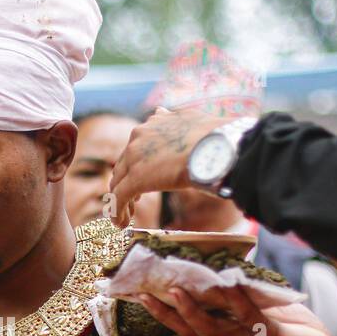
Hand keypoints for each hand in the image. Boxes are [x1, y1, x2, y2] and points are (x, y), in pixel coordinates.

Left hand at [107, 107, 230, 225]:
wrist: (219, 146)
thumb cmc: (216, 137)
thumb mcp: (191, 121)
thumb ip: (172, 121)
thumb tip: (161, 112)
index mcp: (153, 123)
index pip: (136, 147)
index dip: (136, 165)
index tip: (143, 179)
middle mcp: (139, 136)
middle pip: (123, 164)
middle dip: (127, 182)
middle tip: (135, 200)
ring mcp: (135, 157)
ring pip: (118, 182)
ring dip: (121, 200)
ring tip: (126, 215)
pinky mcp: (136, 178)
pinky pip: (119, 198)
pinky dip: (117, 212)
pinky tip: (121, 223)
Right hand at [137, 285, 336, 335]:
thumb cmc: (294, 328)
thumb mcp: (262, 305)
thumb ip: (242, 292)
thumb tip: (223, 265)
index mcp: (227, 333)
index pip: (187, 325)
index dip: (162, 312)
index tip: (140, 295)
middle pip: (189, 330)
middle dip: (164, 313)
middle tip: (142, 294)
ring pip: (211, 329)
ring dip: (191, 309)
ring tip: (176, 289)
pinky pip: (249, 317)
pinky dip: (238, 299)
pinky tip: (230, 281)